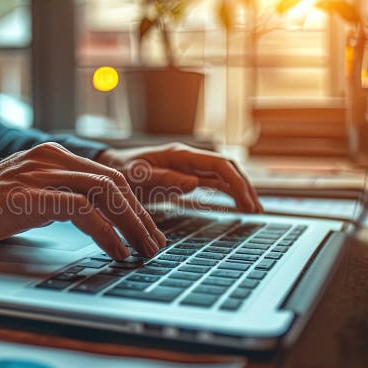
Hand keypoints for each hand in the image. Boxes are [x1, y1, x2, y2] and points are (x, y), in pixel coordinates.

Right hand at [0, 142, 167, 258]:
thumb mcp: (27, 198)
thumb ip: (57, 200)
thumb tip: (89, 220)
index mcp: (52, 157)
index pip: (108, 176)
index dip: (135, 204)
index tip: (148, 230)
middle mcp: (51, 159)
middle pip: (114, 183)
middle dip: (141, 217)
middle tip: (156, 245)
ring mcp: (41, 174)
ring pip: (106, 193)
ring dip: (131, 226)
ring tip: (144, 252)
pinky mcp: (30, 194)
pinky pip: (83, 210)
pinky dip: (106, 232)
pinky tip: (116, 252)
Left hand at [96, 143, 262, 212]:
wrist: (111, 168)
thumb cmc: (122, 171)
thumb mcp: (137, 177)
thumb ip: (163, 179)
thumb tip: (194, 184)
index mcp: (181, 155)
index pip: (219, 164)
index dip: (236, 181)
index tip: (247, 200)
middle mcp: (189, 158)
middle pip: (227, 168)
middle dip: (244, 187)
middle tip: (256, 211)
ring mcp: (189, 167)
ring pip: (224, 176)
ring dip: (240, 191)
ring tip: (254, 211)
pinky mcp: (187, 176)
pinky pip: (214, 182)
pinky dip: (229, 193)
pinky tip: (238, 206)